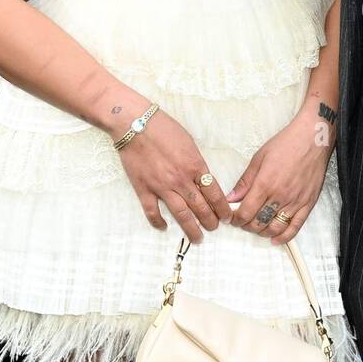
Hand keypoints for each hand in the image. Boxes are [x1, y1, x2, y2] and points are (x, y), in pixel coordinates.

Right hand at [116, 105, 233, 242]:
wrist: (134, 123)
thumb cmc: (163, 128)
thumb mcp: (189, 142)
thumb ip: (197, 162)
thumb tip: (203, 177)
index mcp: (195, 166)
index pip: (214, 193)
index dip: (223, 208)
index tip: (227, 217)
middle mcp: (181, 180)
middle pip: (201, 207)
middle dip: (210, 221)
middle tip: (214, 228)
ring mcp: (162, 187)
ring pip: (181, 215)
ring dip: (191, 229)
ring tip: (197, 238)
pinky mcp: (144, 189)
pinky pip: (152, 211)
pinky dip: (158, 222)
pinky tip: (164, 227)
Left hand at [226, 105, 334, 244]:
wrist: (313, 138)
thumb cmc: (286, 144)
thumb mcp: (259, 157)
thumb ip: (245, 181)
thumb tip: (231, 198)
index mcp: (265, 184)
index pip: (245, 212)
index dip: (236, 219)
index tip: (232, 218)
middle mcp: (280, 196)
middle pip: (258, 223)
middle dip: (247, 226)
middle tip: (243, 221)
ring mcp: (295, 202)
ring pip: (275, 228)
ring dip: (263, 232)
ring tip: (257, 227)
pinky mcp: (308, 204)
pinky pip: (295, 227)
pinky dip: (284, 237)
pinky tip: (276, 240)